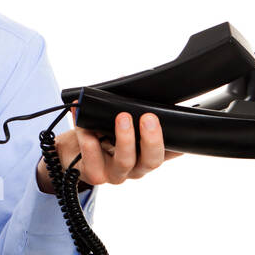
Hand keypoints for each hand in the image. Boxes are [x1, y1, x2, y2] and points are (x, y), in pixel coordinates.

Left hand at [35, 111, 181, 192]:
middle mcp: (135, 167)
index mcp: (146, 154)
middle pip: (152, 160)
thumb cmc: (98, 133)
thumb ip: (128, 103)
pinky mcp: (95, 174)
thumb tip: (128, 80)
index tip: (184, 128)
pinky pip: (93, 160)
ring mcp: (116, 173)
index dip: (179, 145)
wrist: (70, 153)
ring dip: (125, 138)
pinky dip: (89, 141)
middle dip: (152, 138)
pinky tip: (86, 126)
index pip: (168, 152)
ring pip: (125, 162)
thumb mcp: (116, 118)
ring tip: (122, 117)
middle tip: (149, 117)